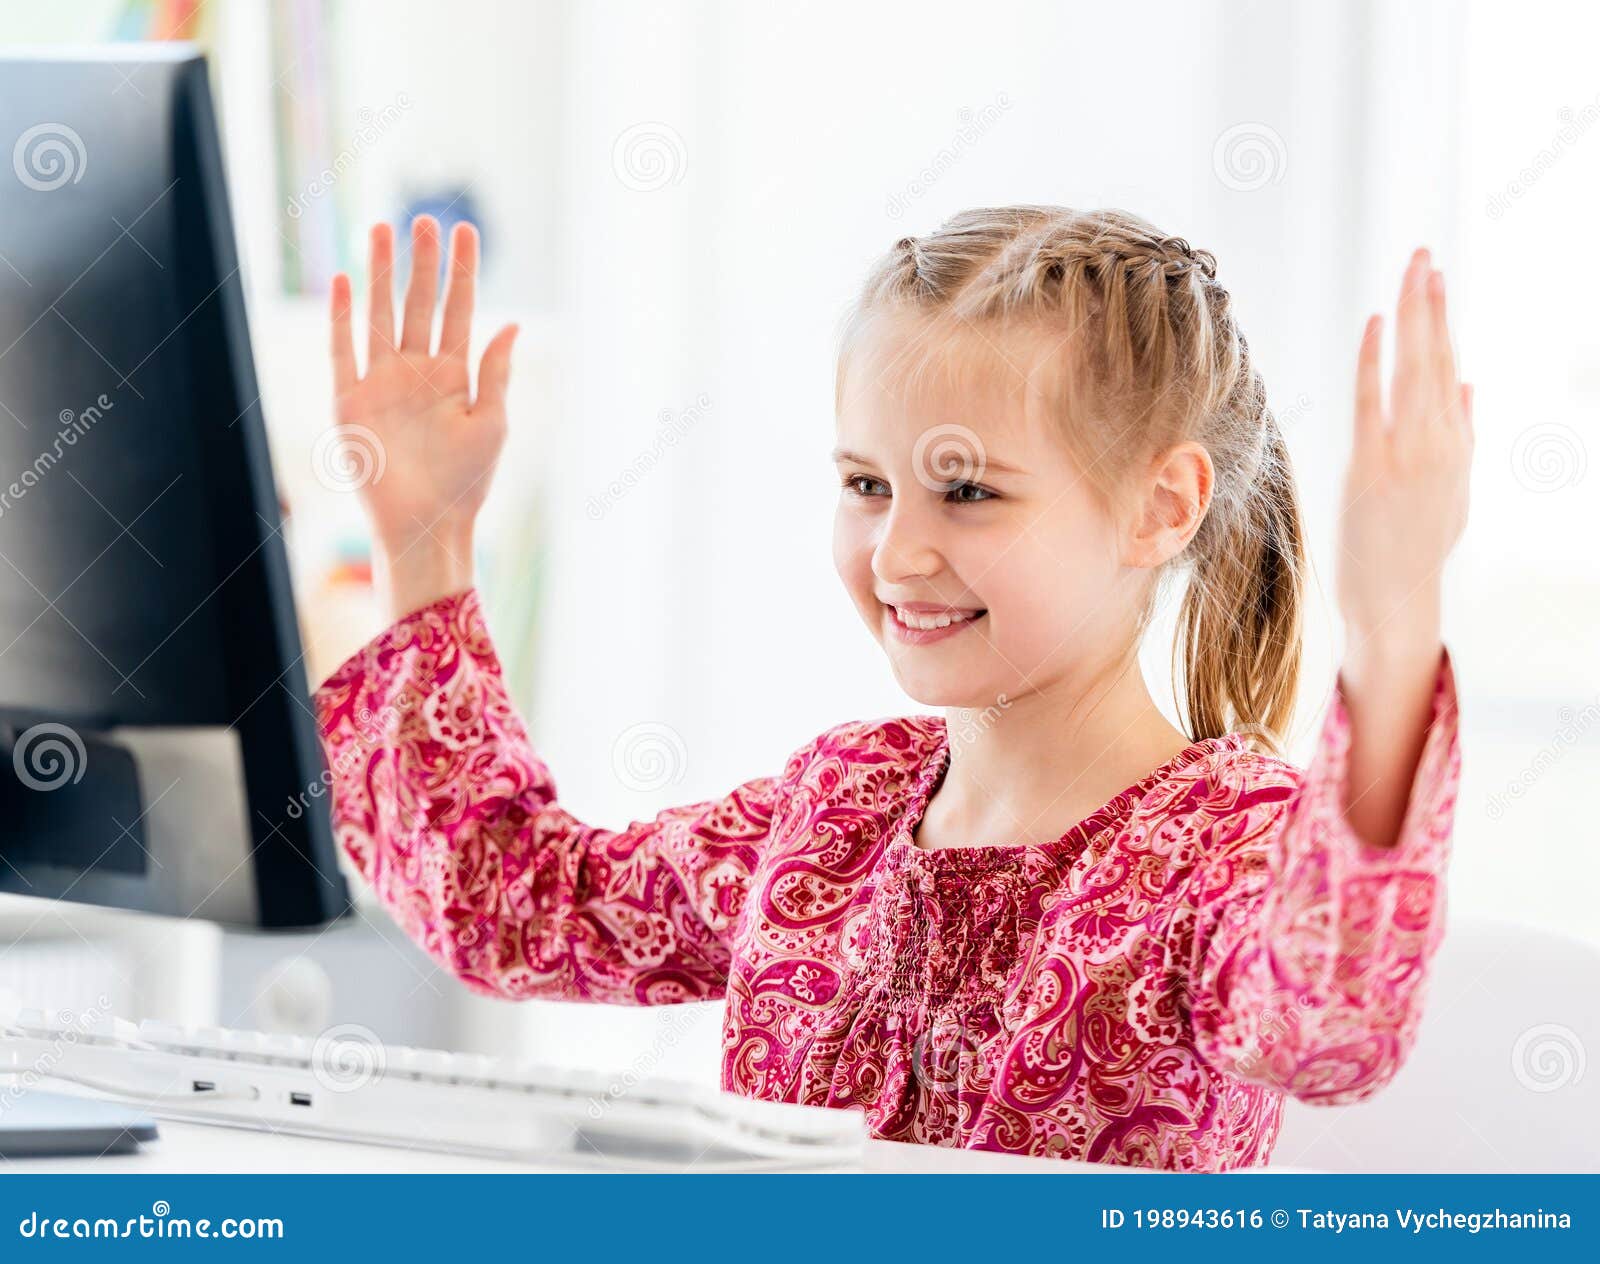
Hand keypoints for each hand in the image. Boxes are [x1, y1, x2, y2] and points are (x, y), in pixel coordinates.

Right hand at [329, 216, 517, 613]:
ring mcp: (381, 382)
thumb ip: (496, 373)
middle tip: (424, 218)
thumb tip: (513, 325)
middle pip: (418, 303)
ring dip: (381, 275)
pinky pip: (343, 350)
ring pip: (380, 316)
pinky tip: (347, 282)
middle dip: (421, 262)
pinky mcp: (350, 400)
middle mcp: (416, 371)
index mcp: (454, 374)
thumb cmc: (465, 483)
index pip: (458, 309)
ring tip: (382, 230)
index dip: (462, 271)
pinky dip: (343, 318)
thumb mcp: (491, 424)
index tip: (466, 231)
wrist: (426, 525)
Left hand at [1336, 247, 1472, 654]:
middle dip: (1430, 303)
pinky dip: (1375, 360)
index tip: (1436, 279)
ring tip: (1412, 272)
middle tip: (1424, 255)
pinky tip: (1377, 324)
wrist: (1396, 599)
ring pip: (1413, 370)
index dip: (1441, 321)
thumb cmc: (1415, 547)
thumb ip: (1462, 435)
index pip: (1448, 367)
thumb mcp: (1452, 491)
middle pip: (1435, 357)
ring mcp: (1408, 454)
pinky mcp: (1373, 469)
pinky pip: (1374, 403)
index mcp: (1455, 444)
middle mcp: (1438, 443)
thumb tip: (1470, 386)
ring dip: (1412, 317)